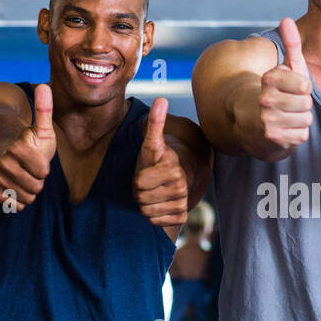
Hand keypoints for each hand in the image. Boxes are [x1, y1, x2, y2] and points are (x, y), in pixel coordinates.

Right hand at [0, 82, 55, 208]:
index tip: (37, 158)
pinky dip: (19, 200)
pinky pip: (15, 206)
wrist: (3, 151)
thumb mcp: (41, 128)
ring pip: (27, 198)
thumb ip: (44, 110)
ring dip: (30, 191)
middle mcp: (5, 162)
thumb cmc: (29, 141)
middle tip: (31, 169)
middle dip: (38, 180)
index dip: (44, 167)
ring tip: (25, 177)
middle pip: (36, 187)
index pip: (43, 171)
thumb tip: (44, 85)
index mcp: (18, 146)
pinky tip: (16, 187)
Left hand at [134, 97, 188, 227]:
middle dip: (140, 191)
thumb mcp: (152, 143)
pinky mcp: (181, 217)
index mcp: (172, 167)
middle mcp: (181, 186)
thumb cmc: (158, 161)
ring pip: (147, 211)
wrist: (176, 178)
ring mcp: (183, 202)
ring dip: (146, 203)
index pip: (140, 182)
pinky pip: (156, 221)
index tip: (148, 170)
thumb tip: (161, 98)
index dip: (138, 177)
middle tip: (149, 183)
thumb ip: (156, 123)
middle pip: (142, 198)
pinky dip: (154, 215)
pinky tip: (160, 204)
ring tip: (154, 192)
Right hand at [244, 17, 312, 152]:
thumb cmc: (279, 93)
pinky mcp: (272, 139)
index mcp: (269, 79)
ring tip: (288, 118)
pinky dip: (297, 134)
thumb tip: (285, 18)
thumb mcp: (286, 68)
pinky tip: (286, 131)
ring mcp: (267, 120)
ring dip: (301, 121)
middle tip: (290, 105)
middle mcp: (264, 99)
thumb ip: (290, 44)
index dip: (303, 88)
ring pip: (305, 120)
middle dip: (302, 106)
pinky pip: (302, 135)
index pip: (304, 84)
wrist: (256, 127)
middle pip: (306, 103)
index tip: (293, 89)